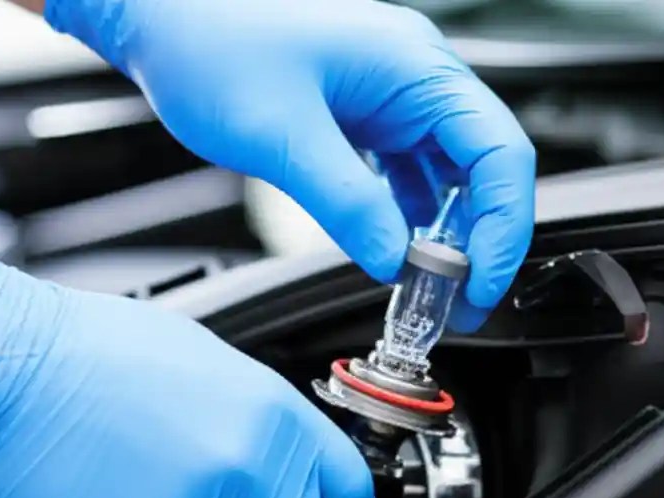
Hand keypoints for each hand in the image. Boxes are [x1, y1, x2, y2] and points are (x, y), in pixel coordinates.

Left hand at [45, 0, 534, 330]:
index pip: (498, 151)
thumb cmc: (211, 45)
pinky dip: (405, 217)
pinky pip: (403, 174)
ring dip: (440, 234)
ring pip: (445, 175)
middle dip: (477, 239)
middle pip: (481, 167)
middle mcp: (413, 77)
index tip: (482, 283)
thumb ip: (347, 203)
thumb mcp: (282, 137)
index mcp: (414, 66)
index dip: (504, 226)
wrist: (159, 19)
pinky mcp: (360, 116)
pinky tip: (393, 251)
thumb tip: (394, 262)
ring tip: (424, 289)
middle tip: (457, 303)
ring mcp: (389, 96)